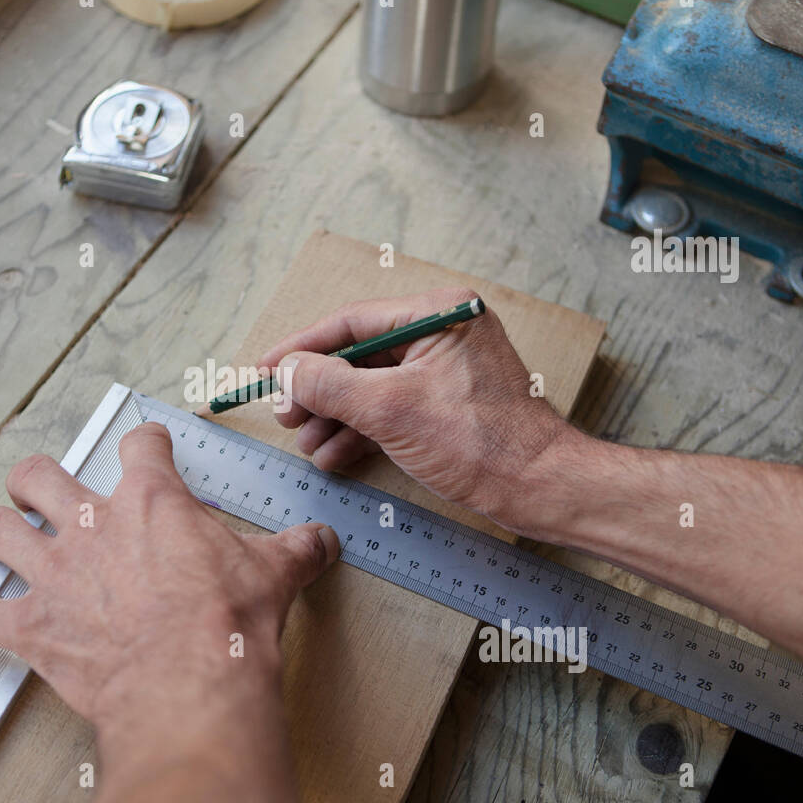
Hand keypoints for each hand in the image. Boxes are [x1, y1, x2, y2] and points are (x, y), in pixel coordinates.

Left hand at [0, 422, 338, 802]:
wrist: (191, 684)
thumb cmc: (225, 627)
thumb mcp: (275, 575)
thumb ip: (295, 549)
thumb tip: (320, 541)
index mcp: (152, 503)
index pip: (140, 446)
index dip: (144, 442)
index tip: (147, 445)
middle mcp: (93, 527)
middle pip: (40, 476)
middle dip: (36, 480)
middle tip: (43, 489)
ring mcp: (56, 575)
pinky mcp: (33, 628)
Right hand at [258, 288, 574, 529]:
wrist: (537, 489)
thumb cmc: (481, 443)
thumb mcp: (390, 410)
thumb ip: (330, 384)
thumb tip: (287, 371)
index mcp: (438, 314)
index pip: (351, 321)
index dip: (302, 347)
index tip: (265, 369)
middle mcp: (442, 333)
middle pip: (358, 354)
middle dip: (318, 390)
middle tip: (287, 416)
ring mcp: (444, 370)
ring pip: (370, 385)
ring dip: (334, 416)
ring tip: (308, 443)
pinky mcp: (445, 404)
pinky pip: (389, 408)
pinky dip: (359, 430)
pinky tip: (333, 454)